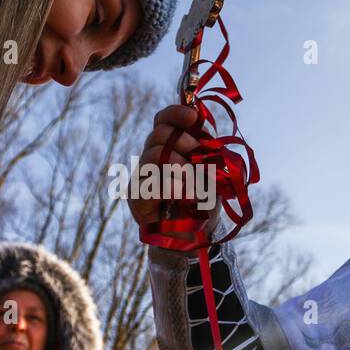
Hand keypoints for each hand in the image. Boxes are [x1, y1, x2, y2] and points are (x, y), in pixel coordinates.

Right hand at [127, 104, 219, 233]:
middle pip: (158, 133)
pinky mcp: (137, 197)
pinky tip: (186, 196)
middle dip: (183, 143)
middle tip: (199, 160)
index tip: (193, 118)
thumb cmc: (204, 202)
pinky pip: (152, 182)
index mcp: (170, 147)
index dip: (175, 113)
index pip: (163, 120)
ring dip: (180, 166)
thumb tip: (201, 121)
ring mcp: (142, 177)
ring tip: (194, 183)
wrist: (197, 237)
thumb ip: (206, 146)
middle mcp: (153, 158)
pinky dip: (174, 187)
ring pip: (153, 154)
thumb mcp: (213, 170)